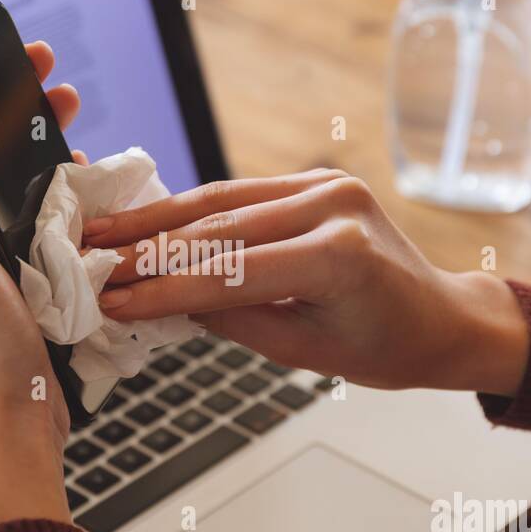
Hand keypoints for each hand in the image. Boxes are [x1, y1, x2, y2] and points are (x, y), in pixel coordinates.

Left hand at [0, 41, 81, 531]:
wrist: (9, 414)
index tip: (19, 58)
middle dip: (15, 114)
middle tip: (59, 87)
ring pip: (5, 186)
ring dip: (37, 153)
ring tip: (73, 135)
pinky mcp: (7, 279)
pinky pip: (29, 221)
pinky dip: (55, 198)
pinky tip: (81, 193)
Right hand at [85, 170, 530, 395]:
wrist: (441, 315)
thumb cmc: (387, 346)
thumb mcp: (305, 352)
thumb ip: (233, 320)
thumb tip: (161, 301)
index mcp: (338, 255)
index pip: (228, 272)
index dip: (162, 289)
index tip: (112, 301)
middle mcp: (332, 205)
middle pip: (217, 228)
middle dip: (147, 249)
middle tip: (89, 262)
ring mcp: (324, 184)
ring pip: (220, 200)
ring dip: (157, 218)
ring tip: (102, 234)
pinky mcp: (315, 179)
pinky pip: (240, 194)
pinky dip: (191, 209)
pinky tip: (147, 220)